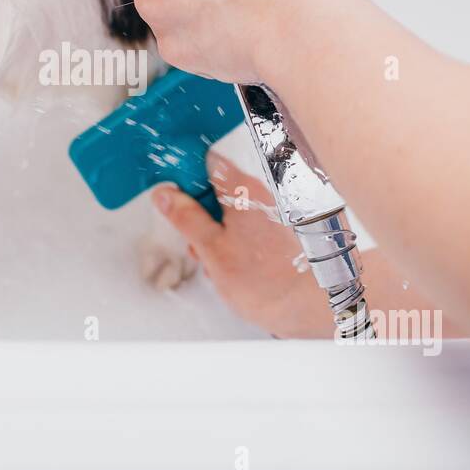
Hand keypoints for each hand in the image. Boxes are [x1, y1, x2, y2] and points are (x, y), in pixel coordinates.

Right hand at [151, 152, 338, 337]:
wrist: (304, 307)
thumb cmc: (263, 280)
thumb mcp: (211, 248)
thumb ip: (186, 217)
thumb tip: (165, 195)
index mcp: (243, 190)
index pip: (206, 162)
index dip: (184, 173)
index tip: (169, 192)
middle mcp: (259, 195)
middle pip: (215, 187)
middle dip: (196, 211)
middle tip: (190, 238)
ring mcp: (267, 214)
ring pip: (226, 211)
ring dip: (210, 232)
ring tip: (210, 261)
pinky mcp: (272, 233)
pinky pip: (241, 227)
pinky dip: (227, 241)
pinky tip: (226, 266)